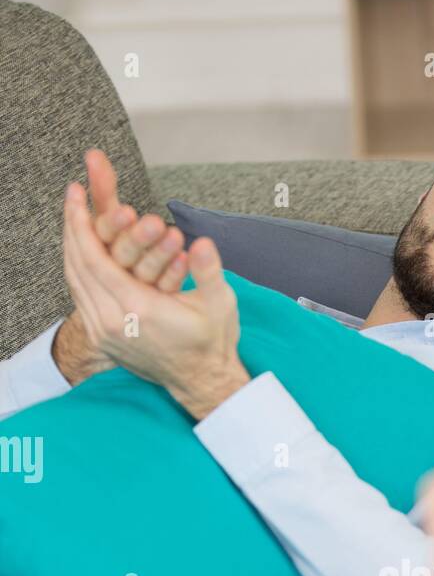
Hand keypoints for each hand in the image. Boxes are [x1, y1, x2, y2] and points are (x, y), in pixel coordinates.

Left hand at [63, 169, 248, 417]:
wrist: (201, 381)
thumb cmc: (211, 340)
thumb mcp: (220, 303)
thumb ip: (209, 271)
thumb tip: (201, 244)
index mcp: (141, 310)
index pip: (96, 259)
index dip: (82, 223)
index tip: (78, 193)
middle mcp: (114, 322)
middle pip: (78, 266)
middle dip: (72, 226)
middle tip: (73, 196)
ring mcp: (104, 333)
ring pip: (74, 280)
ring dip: (71, 245)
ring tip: (74, 216)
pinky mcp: (101, 338)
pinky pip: (79, 295)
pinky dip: (76, 267)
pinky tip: (81, 249)